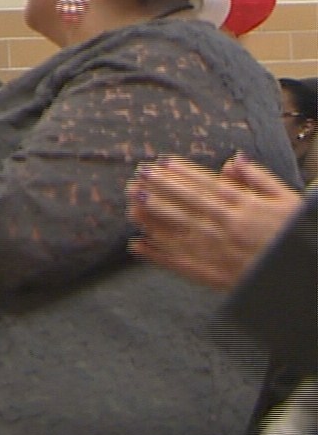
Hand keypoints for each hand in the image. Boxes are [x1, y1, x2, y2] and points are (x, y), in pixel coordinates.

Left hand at [129, 155, 303, 291]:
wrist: (303, 273)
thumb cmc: (295, 234)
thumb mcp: (287, 200)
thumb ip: (259, 179)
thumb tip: (234, 160)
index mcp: (245, 207)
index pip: (206, 186)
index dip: (181, 174)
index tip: (160, 164)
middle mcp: (227, 226)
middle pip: (187, 204)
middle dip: (160, 190)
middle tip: (137, 178)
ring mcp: (217, 250)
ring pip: (178, 230)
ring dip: (153, 216)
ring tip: (132, 203)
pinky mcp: (212, 273)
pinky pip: (179, 262)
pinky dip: (156, 254)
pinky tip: (136, 245)